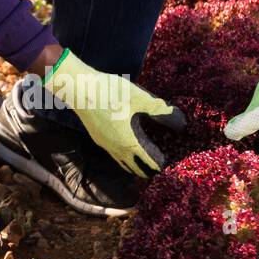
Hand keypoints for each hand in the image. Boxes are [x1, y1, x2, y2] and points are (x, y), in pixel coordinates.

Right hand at [43, 49, 185, 176]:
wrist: (78, 88)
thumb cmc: (109, 93)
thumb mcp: (138, 98)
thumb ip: (159, 109)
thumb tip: (179, 119)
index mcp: (128, 142)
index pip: (147, 161)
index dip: (157, 164)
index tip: (166, 167)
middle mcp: (115, 148)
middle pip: (132, 166)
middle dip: (144, 170)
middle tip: (155, 171)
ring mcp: (103, 143)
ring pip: (120, 161)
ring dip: (131, 165)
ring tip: (140, 164)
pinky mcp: (96, 136)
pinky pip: (112, 153)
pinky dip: (121, 156)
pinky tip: (123, 147)